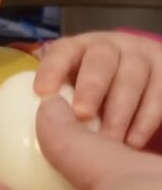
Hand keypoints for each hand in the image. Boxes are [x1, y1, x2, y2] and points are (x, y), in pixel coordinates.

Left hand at [34, 31, 161, 146]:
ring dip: (119, 111)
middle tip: (81, 115)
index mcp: (79, 49)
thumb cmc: (93, 95)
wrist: (142, 87)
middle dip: (90, 87)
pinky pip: (159, 93)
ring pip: (132, 77)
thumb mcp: (73, 91)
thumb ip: (56, 102)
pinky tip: (133, 142)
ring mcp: (143, 58)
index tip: (43, 92)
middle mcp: (112, 47)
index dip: (52, 69)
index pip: (63, 51)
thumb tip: (39, 125)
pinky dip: (146, 119)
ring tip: (109, 141)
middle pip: (101, 60)